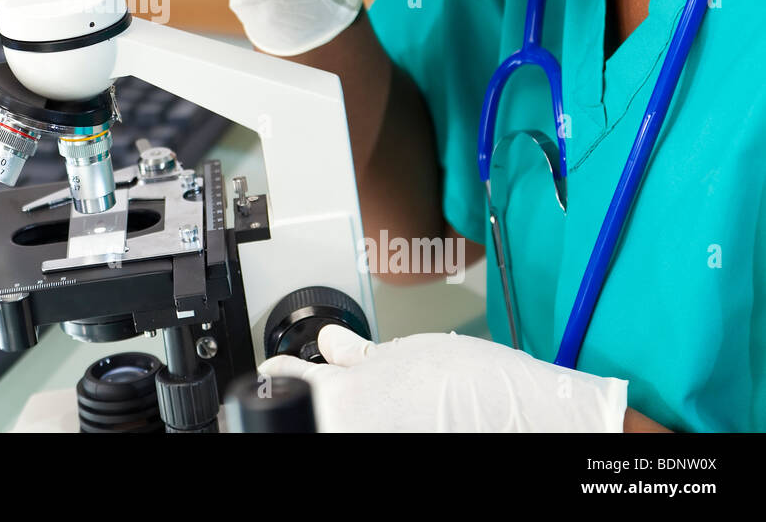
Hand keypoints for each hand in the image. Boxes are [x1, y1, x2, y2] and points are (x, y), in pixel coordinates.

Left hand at [258, 326, 627, 431]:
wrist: (522, 417)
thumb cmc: (472, 384)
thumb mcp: (404, 352)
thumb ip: (356, 352)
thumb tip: (330, 342)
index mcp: (339, 398)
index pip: (288, 383)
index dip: (281, 374)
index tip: (274, 373)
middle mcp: (347, 431)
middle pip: (316, 408)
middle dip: (323, 395)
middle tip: (347, 385)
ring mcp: (368, 445)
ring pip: (344, 424)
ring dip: (354, 412)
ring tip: (392, 402)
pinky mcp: (394, 453)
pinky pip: (371, 436)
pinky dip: (379, 425)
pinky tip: (404, 417)